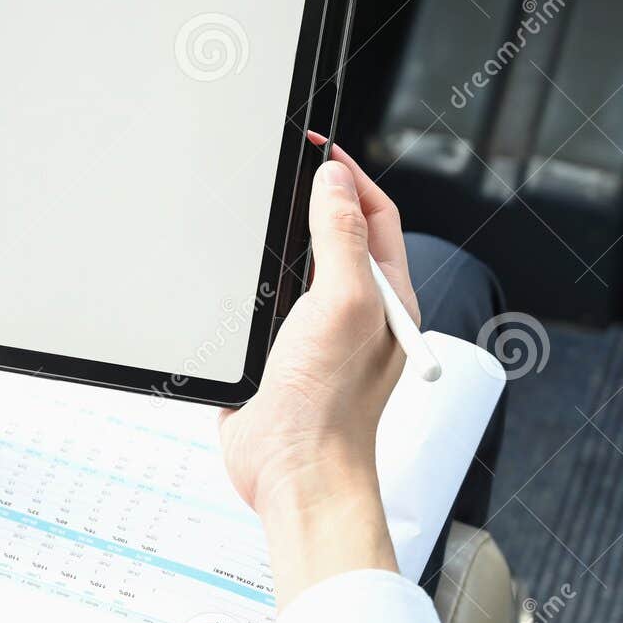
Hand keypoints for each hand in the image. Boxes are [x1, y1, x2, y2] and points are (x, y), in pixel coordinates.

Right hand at [218, 144, 418, 604]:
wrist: (293, 474)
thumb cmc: (331, 406)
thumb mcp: (343, 304)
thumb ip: (341, 239)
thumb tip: (335, 182)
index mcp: (386, 296)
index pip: (375, 215)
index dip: (349, 176)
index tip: (318, 148)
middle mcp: (353, 312)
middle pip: (337, 235)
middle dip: (314, 197)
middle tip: (285, 168)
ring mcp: (314, 333)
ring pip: (298, 268)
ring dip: (281, 240)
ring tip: (263, 208)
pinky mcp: (276, 355)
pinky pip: (265, 305)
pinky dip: (252, 285)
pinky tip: (236, 276)